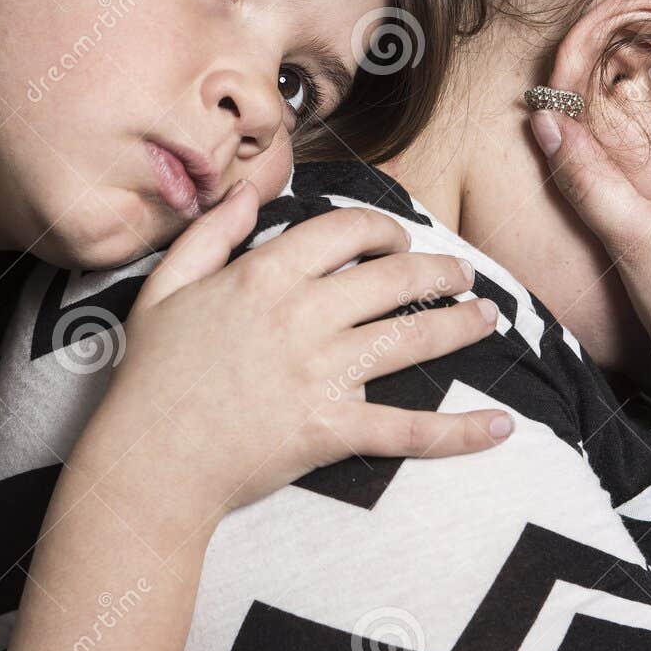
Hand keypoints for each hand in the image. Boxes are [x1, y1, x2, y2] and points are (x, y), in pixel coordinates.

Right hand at [72, 178, 509, 527]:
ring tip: (488, 317)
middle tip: (462, 275)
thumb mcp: (164, 287)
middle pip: (394, 279)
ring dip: (461, 325)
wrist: (150, 459)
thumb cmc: (152, 375)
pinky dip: (459, 432)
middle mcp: (303, 316)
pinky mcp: (333, 428)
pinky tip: (501, 425)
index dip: (383, 229)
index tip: (397, 239)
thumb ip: (209, 234)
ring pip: (412, 339)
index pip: (346, 231)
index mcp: (265, 275)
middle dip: (439, 272)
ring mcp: (323, 373)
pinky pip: (408, 429)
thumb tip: (243, 191)